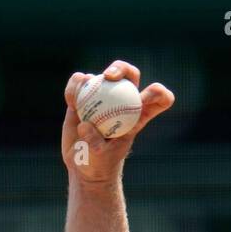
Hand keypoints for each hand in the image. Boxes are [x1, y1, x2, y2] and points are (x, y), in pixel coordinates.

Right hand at [61, 60, 174, 186]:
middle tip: (109, 76)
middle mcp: (122, 101)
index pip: (158, 100)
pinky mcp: (84, 95)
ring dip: (90, 79)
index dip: (160, 94)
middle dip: (122, 68)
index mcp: (137, 116)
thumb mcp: (99, 157)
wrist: (81, 162)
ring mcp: (103, 96)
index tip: (150, 93)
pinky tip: (70, 100)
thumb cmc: (98, 163)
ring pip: (101, 76)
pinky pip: (80, 82)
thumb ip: (94, 142)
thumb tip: (85, 124)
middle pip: (129, 75)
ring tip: (77, 101)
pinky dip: (74, 87)